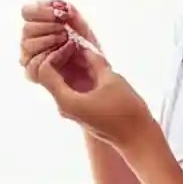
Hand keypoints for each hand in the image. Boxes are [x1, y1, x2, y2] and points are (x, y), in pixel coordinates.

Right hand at [19, 0, 99, 84]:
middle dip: (47, 25)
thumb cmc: (88, 52)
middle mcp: (32, 40)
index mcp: (39, 25)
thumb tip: (65, 5)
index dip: (41, 10)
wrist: (95, 74)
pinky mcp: (35, 74)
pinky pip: (33, 64)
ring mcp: (32, 57)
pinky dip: (50, 56)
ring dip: (48, 39)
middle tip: (63, 28)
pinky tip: (64, 52)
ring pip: (27, 44)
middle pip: (26, 28)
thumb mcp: (84, 29)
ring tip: (66, 40)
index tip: (59, 11)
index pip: (27, 12)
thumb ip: (73, 15)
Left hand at [33, 38, 154, 149]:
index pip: (44, 71)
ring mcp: (70, 111)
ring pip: (58, 83)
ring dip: (67, 65)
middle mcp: (63, 107)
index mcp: (67, 100)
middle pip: (48, 77)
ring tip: (82, 51)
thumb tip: (84, 48)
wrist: (138, 138)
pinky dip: (74, 75)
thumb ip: (95, 61)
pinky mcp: (79, 111)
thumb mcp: (111, 79)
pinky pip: (69, 89)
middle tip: (74, 45)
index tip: (72, 45)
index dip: (55, 53)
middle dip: (59, 58)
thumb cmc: (126, 111)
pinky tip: (88, 65)